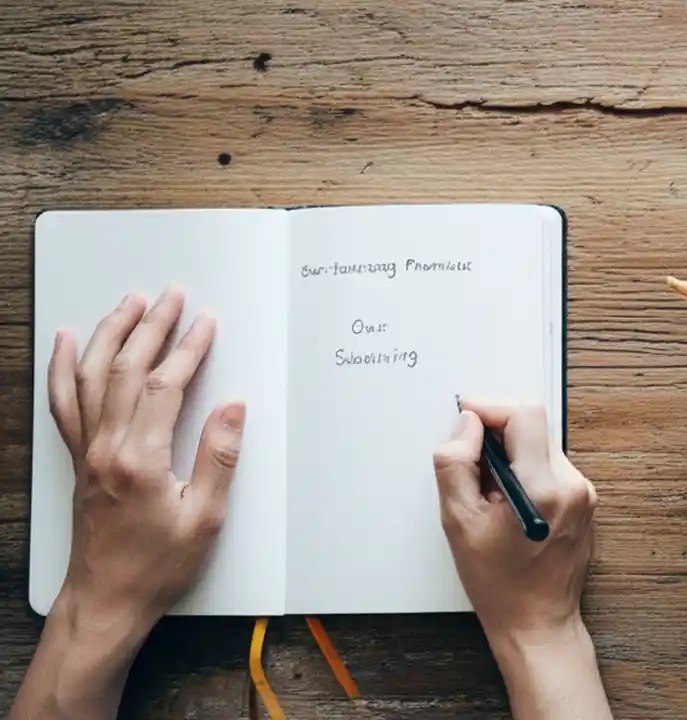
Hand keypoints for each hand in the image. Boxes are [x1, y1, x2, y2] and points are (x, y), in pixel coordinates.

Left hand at [11, 288, 245, 719]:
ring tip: (130, 303)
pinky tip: (69, 342)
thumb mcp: (204, 519)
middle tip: (171, 296)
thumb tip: (231, 409)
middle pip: (126, 369)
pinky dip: (64, 367)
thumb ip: (219, 459)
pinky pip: (64, 402)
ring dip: (111, 334)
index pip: (166, 386)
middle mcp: (106, 448)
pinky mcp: (79, 459)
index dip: (188, 349)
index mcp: (141, 460)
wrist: (107, 600)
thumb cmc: (156, 566)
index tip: (206, 323)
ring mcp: (87, 451)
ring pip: (92, 376)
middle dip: (151, 327)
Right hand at [433, 402, 610, 719]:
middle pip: (533, 428)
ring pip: (541, 446)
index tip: (466, 418)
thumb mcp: (458, 523)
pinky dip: (526, 472)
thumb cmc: (498, 584)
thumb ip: (456, 464)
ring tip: (491, 498)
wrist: (537, 623)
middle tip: (473, 471)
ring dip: (511, 457)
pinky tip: (510, 506)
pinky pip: (551, 466)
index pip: (524, 415)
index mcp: (544, 490)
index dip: (489, 409)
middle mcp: (572, 486)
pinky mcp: (585, 501)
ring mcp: (584, 494)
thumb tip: (467, 424)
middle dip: (497, 437)